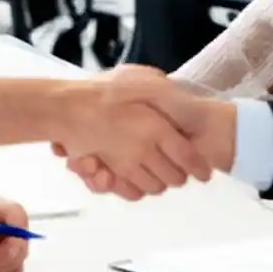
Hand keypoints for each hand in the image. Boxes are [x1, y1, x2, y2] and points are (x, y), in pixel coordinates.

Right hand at [51, 65, 213, 199]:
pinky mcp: (110, 173)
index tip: (205, 170)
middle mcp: (144, 150)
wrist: (67, 106)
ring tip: (160, 170)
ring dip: (161, 182)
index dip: (201, 167)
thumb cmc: (104, 90)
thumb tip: (183, 99)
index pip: (189, 158)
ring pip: (156, 187)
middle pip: (176, 179)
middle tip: (182, 167)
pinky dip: (139, 188)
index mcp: (156, 127)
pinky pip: (133, 193)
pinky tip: (139, 176)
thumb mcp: (143, 78)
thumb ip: (167, 91)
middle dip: (182, 175)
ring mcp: (126, 164)